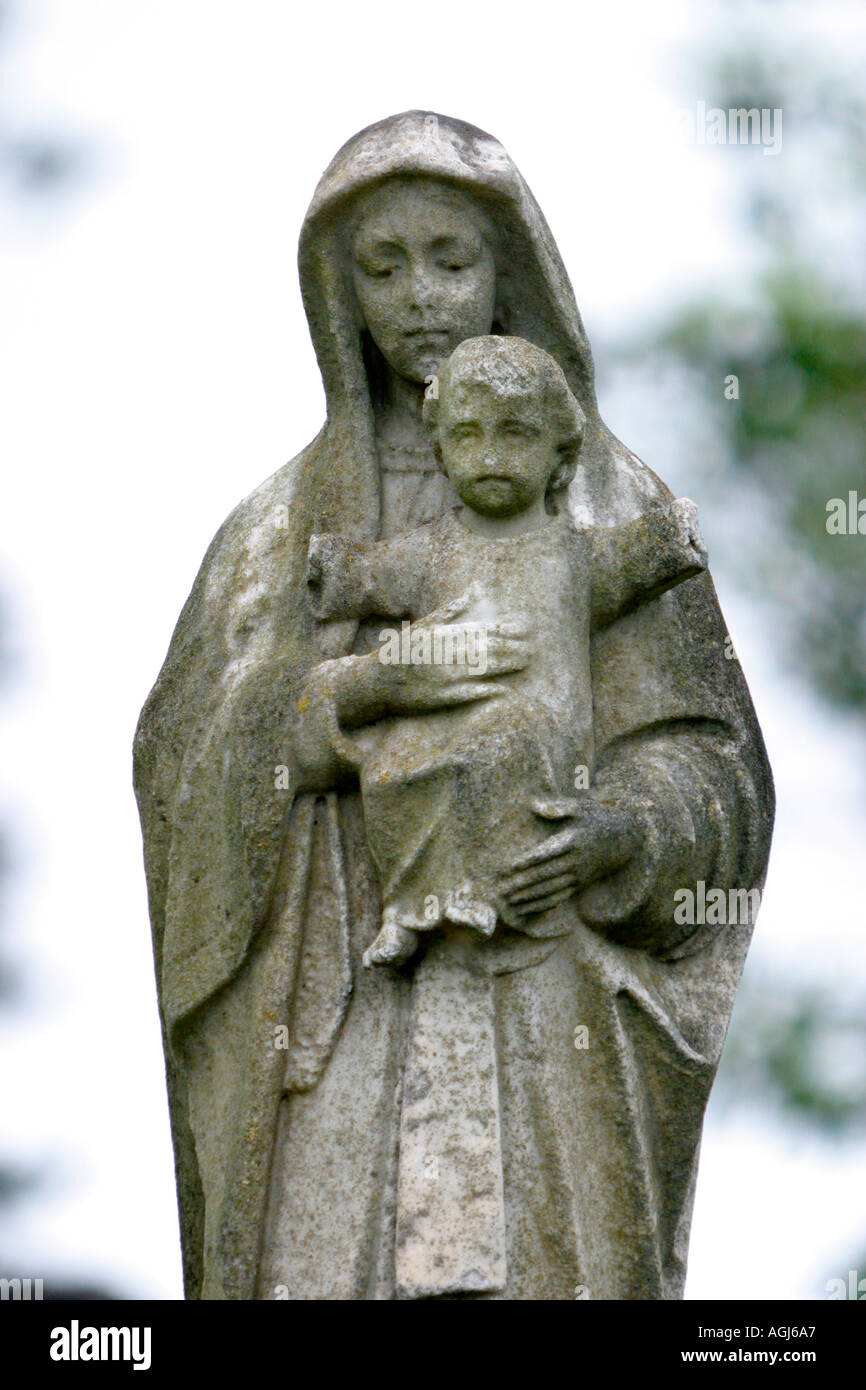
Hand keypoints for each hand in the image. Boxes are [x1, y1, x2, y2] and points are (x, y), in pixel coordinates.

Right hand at [378, 591, 531, 714]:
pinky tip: (505, 689)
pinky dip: (488, 690)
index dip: (506, 629)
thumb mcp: (423, 625)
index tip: (525, 628)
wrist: (376, 681)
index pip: (483, 630)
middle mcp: (448, 654)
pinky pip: (471, 694)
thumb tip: (474, 588)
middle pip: (489, 650)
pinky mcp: (443, 698)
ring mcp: (446, 677)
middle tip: (533, 648)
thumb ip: (451, 609)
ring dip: (508, 665)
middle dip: (514, 648)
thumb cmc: (401, 651)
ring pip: (485, 669)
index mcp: (445, 635)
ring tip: (526, 662)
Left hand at [497, 794, 643, 919]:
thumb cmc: (597, 818)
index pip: (546, 853)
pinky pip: (561, 897)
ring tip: (510, 902)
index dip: (527, 861)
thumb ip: (557, 807)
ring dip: (531, 897)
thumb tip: (533, 804)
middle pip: (546, 875)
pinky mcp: (581, 884)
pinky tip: (529, 908)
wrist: (626, 839)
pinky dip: (544, 904)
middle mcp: (576, 861)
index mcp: (573, 841)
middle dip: (523, 884)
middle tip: (502, 890)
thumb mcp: (581, 807)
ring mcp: (579, 875)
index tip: (508, 867)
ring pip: (552, 890)